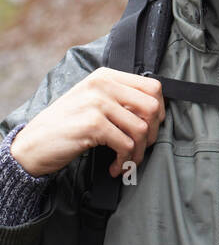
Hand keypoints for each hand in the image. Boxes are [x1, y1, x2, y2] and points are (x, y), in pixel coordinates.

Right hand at [9, 68, 165, 179]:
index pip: (152, 86)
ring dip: (137, 152)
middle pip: (151, 106)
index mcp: (106, 76)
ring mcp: (97, 103)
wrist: (32, 145)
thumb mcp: (91, 101)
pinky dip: (124, 161)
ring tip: (126, 161)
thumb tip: (153, 111)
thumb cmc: (65, 125)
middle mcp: (103, 85)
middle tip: (141, 148)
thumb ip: (119, 99)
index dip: (159, 110)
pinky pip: (125, 145)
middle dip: (152, 132)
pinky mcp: (93, 124)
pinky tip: (115, 167)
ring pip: (140, 129)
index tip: (151, 128)